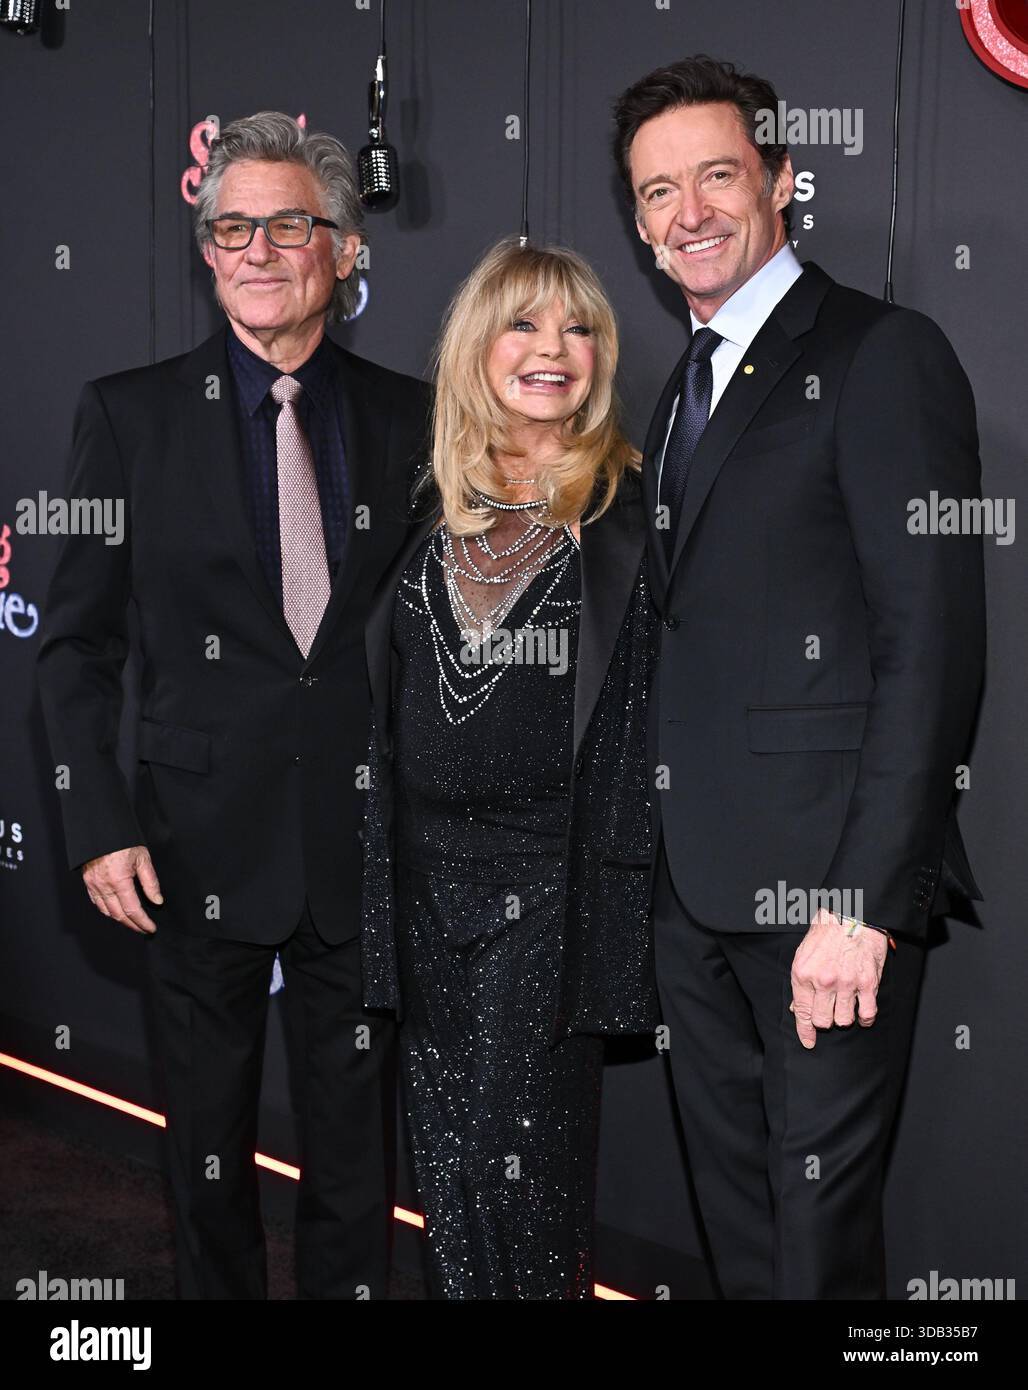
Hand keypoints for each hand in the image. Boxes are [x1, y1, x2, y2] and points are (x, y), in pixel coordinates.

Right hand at [81, 845, 162, 934]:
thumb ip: (151, 882)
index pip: (133, 910)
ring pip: (106, 911)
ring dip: (120, 920)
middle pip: (119, 915)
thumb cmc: (123, 841)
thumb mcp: (142, 859)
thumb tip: (157, 900)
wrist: (101, 830)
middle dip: (133, 925)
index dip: (143, 922)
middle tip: (143, 928)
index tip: (151, 928)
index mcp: (119, 881)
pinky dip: (107, 911)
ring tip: (132, 922)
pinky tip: (115, 912)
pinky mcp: (88, 882)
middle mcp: (104, 886)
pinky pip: (97, 903)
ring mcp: (94, 885)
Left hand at [789, 909, 888, 1048]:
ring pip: (843, 1020)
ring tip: (845, 1007)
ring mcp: (846, 984)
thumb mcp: (803, 955)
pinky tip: (862, 1014)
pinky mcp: (867, 983)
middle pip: (823, 1021)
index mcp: (803, 974)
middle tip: (829, 1012)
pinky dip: (865, 1018)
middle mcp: (823, 981)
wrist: (851, 915)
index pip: (802, 1012)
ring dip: (844, 1018)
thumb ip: (801, 983)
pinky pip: (867, 1013)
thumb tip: (798, 1009)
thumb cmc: (826, 933)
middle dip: (825, 1021)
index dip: (805, 1031)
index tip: (809, 1041)